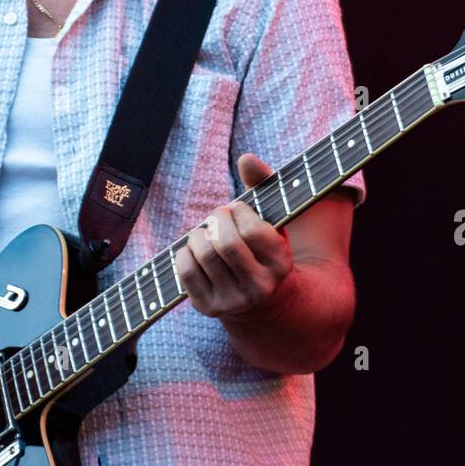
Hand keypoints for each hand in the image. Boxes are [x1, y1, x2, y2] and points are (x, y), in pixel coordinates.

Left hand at [175, 153, 293, 321]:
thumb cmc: (263, 245)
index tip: (237, 208)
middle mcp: (259, 286)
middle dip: (215, 220)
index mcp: (280, 263)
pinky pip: (186, 271)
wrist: (262, 299)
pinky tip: (195, 248)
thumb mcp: (271, 217)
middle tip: (217, 215)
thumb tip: (246, 158)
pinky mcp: (210, 308)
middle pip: (224, 244)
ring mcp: (233, 301)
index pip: (251, 230)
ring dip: (198, 233)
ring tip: (206, 231)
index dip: (238, 211)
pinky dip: (184, 251)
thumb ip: (263, 184)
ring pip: (203, 255)